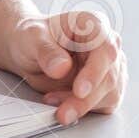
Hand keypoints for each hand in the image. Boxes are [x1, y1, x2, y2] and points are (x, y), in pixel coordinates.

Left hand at [5, 12, 126, 125]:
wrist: (28, 48)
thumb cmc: (33, 36)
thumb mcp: (31, 37)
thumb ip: (46, 50)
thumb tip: (62, 68)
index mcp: (94, 24)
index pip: (106, 50)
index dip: (95, 72)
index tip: (79, 91)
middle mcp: (107, 45)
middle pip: (109, 78)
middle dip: (85, 100)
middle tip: (63, 112)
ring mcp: (110, 67)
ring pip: (109, 95)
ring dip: (82, 106)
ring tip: (52, 101)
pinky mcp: (106, 87)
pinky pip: (103, 105)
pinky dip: (83, 109)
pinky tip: (62, 105)